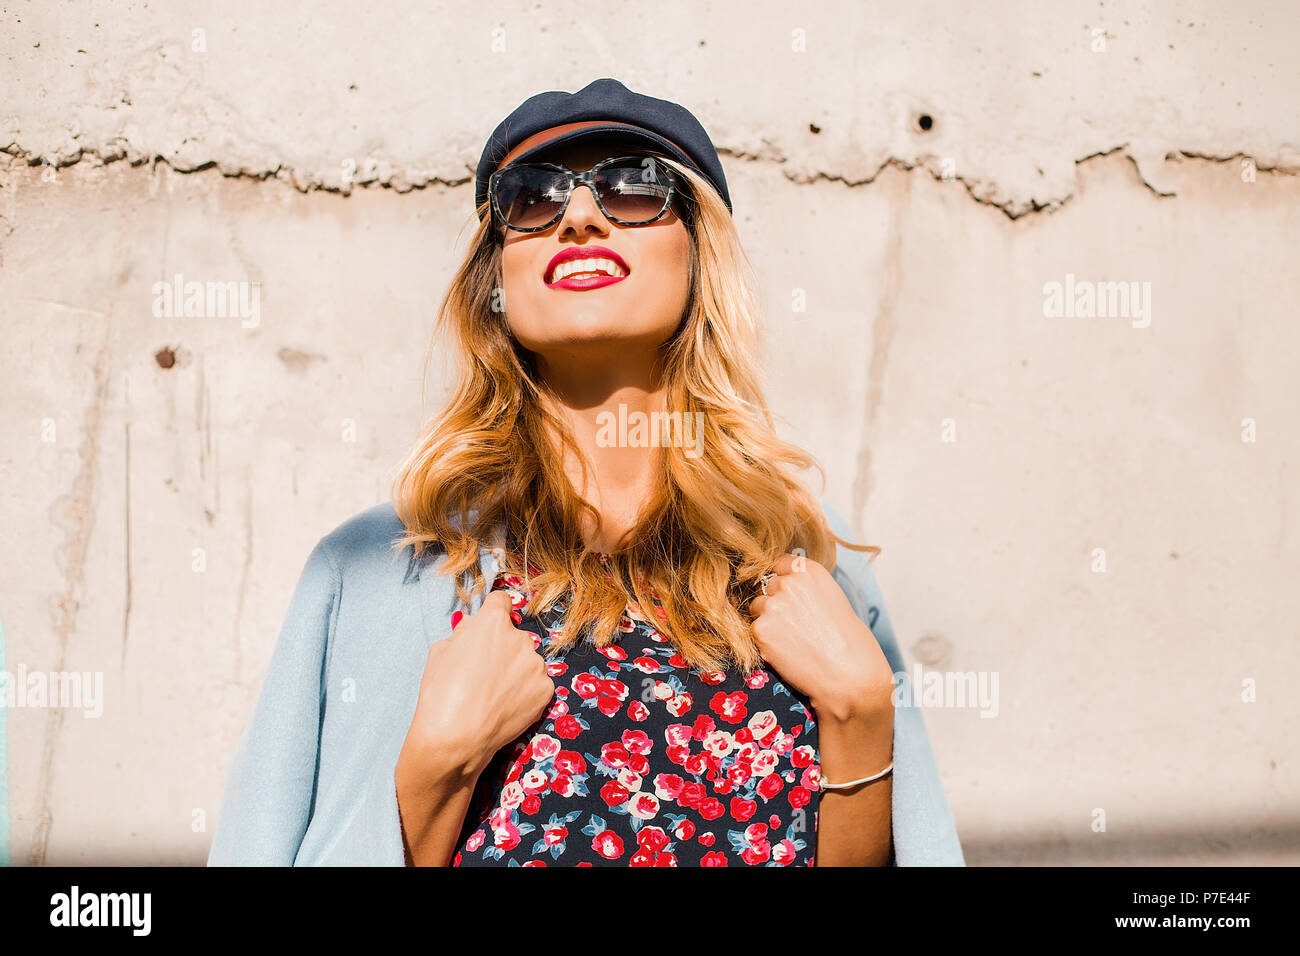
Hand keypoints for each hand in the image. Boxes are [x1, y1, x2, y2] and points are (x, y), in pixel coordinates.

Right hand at [399, 589, 555, 780]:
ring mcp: (536, 664)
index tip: (489, 626)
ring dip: (515, 671)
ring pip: (526, 661)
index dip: (493, 613)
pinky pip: (536, 684)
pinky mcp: (546, 689)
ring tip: (493, 695)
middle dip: (502, 648)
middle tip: (484, 673)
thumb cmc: (440, 692)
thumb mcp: (440, 651)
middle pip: (513, 636)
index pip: (501, 601)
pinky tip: (505, 706)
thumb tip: (473, 627)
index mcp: (493, 622)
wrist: (455, 737)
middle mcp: (520, 637)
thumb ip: (463, 633)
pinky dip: (525, 692)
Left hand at [747, 553, 894, 724]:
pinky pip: (754, 631)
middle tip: (794, 624)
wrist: (850, 675)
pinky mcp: (761, 630)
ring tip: (792, 639)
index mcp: (808, 571)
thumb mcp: (832, 598)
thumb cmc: (850, 641)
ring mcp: (772, 606)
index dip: (779, 578)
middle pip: (765, 586)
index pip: (777, 562)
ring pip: (756, 608)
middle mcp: (788, 583)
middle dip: (774, 601)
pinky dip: (765, 642)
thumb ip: (805, 588)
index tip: (784, 592)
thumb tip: (782, 585)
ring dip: (766, 621)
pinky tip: (787, 652)